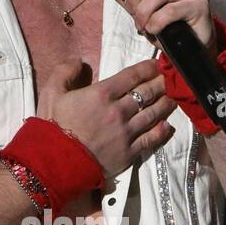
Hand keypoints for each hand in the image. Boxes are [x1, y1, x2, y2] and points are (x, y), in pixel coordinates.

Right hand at [35, 57, 176, 179]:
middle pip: (148, 93)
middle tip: (172, 78)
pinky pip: (150, 139)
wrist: (55, 163)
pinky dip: (161, 131)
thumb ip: (64, 72)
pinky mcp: (129, 152)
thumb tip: (78, 61)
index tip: (158, 64)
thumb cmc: (52, 127)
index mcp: (102, 94)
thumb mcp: (51, 93)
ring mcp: (126, 132)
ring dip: (166, 104)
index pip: (132, 76)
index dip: (148, 68)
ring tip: (174, 97)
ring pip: (153, 114)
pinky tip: (167, 125)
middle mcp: (119, 111)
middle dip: (162, 82)